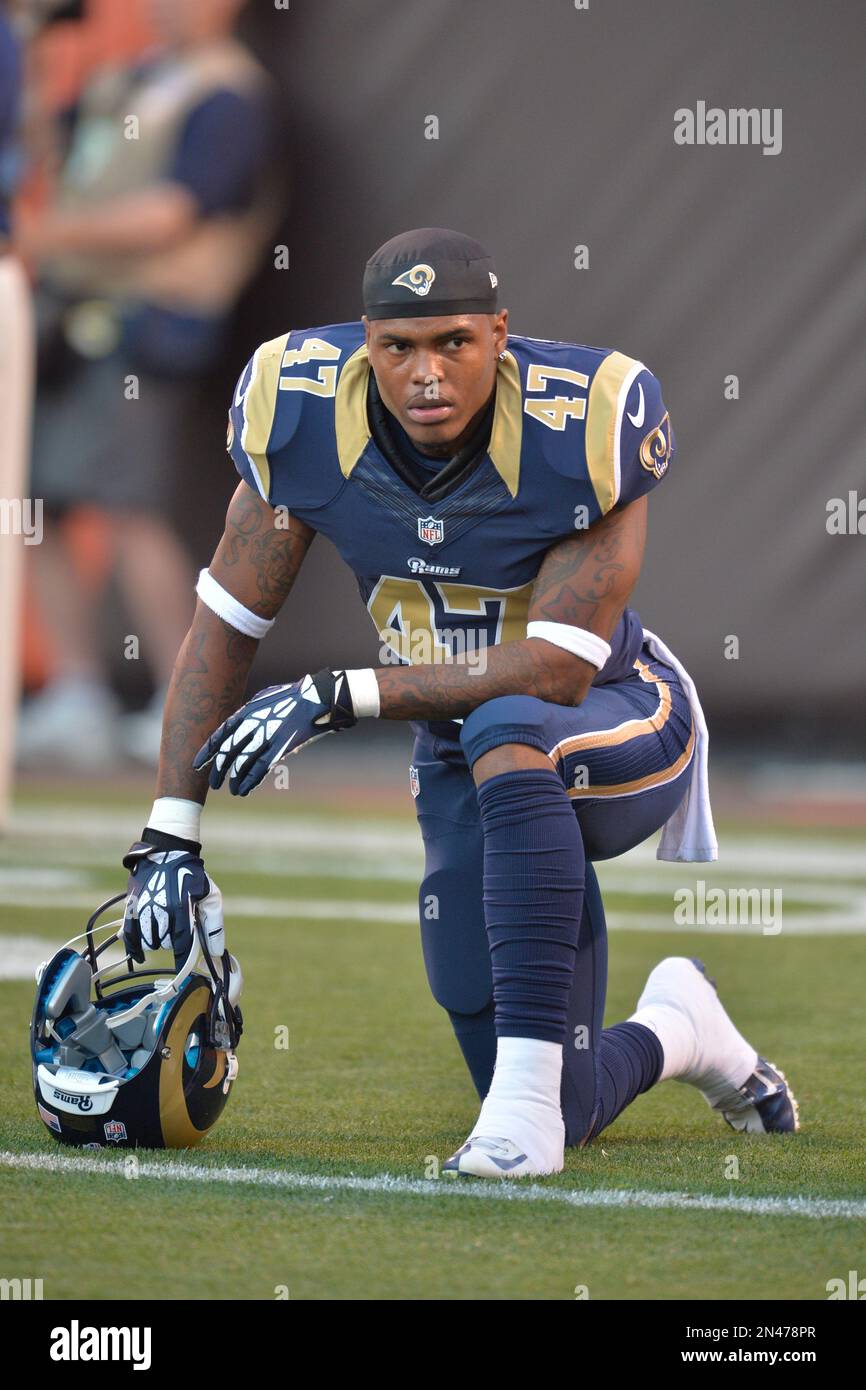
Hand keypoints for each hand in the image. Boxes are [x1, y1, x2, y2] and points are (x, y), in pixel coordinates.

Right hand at [122, 842, 223, 965]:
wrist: (166, 851)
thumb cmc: (192, 875)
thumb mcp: (210, 895)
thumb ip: (214, 925)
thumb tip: (215, 953)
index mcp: (181, 909)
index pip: (182, 945)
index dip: (184, 962)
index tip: (185, 972)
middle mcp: (160, 911)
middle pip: (166, 945)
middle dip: (175, 941)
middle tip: (179, 928)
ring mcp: (143, 910)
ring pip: (150, 942)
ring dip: (158, 940)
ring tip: (166, 926)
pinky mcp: (131, 908)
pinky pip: (130, 936)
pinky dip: (135, 949)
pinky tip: (141, 956)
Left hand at [192, 669, 356, 795]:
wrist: (315, 699)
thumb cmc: (291, 698)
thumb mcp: (263, 699)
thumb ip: (248, 713)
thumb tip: (237, 726)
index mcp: (246, 712)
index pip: (219, 735)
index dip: (206, 752)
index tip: (197, 765)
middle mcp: (252, 726)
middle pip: (227, 753)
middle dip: (218, 770)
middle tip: (214, 783)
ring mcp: (266, 738)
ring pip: (242, 764)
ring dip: (234, 780)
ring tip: (231, 789)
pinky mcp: (280, 749)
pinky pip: (260, 770)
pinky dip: (250, 782)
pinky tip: (244, 790)